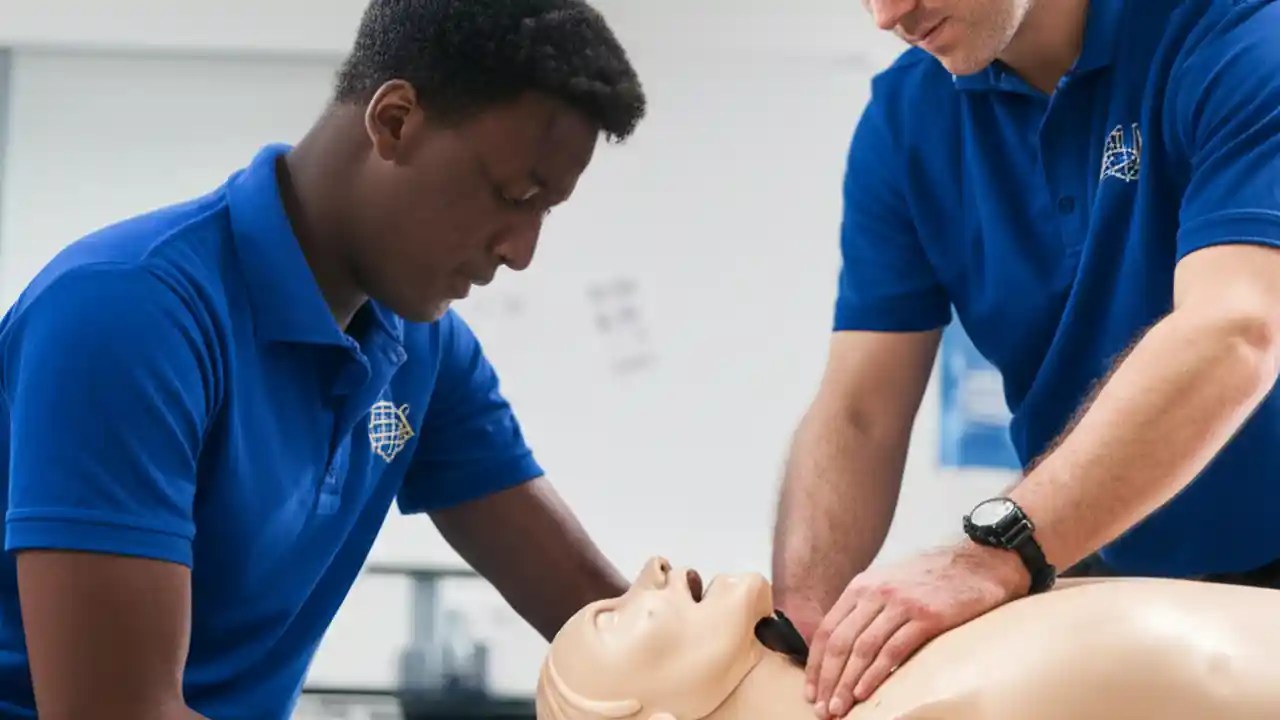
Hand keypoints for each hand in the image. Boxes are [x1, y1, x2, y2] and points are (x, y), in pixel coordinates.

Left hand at [804, 543, 1028, 717]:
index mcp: (862, 586)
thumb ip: (866, 608)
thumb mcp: (890, 582)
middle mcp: (875, 593)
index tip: (812, 690)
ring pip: (862, 649)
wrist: (979, 562)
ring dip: (847, 683)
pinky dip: (876, 674)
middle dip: (828, 680)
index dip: (816, 664)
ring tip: (840, 708)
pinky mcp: (926, 616)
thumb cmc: (934, 577)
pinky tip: (866, 693)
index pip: (827, 630)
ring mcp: (900, 604)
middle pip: (840, 643)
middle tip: (823, 708)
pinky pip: (893, 650)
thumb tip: (844, 646)